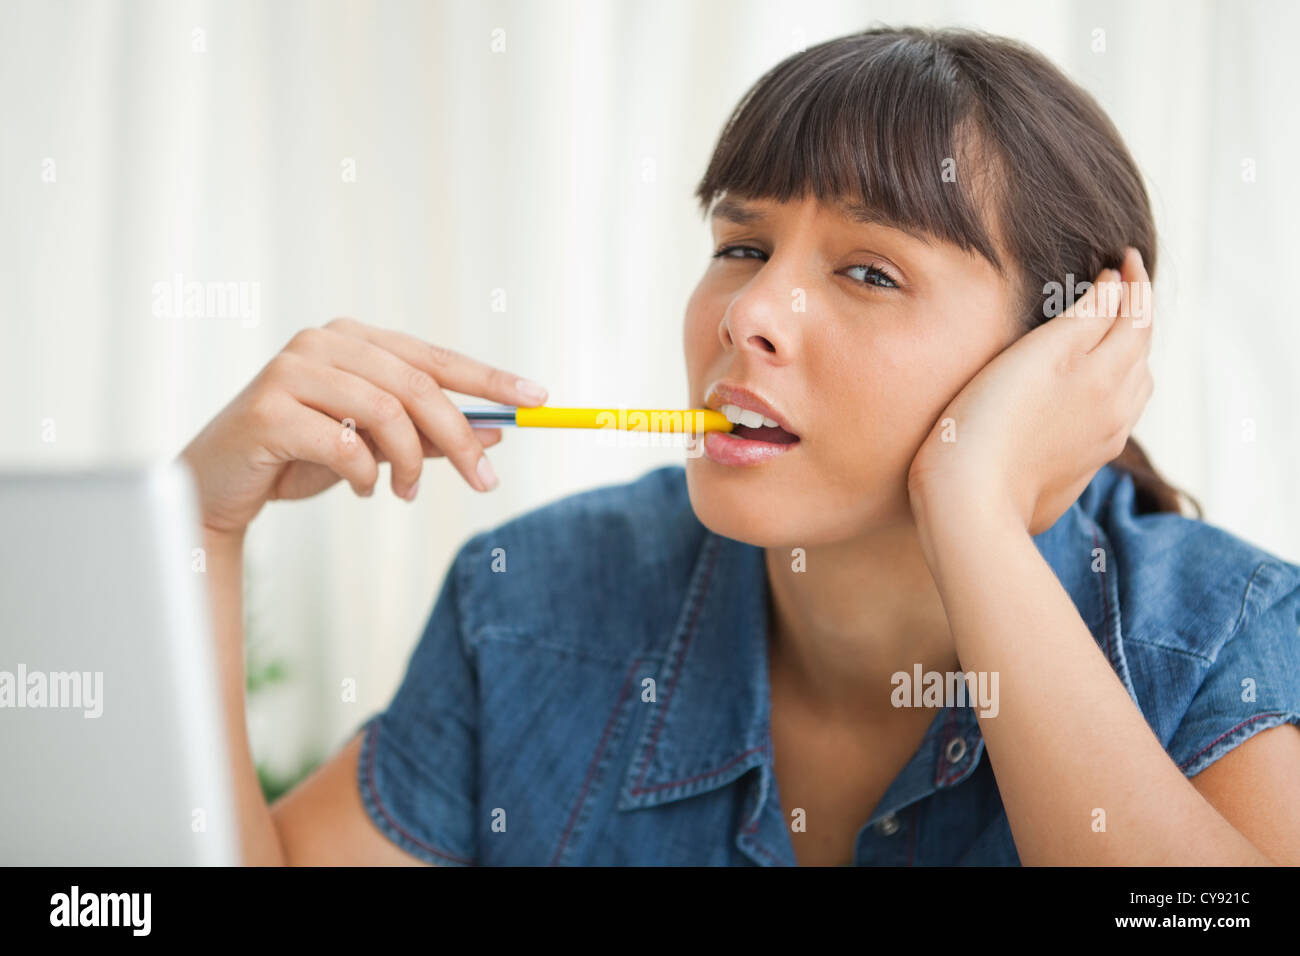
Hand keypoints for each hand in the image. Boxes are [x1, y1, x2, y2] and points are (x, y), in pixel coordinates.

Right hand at [180, 317, 548, 534]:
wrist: (221, 485)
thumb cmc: (300, 456)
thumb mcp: (375, 445)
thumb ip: (429, 435)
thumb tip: (497, 434)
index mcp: (354, 339)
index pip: (435, 356)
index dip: (490, 379)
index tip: (539, 401)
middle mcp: (323, 342)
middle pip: (417, 385)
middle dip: (461, 437)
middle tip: (486, 481)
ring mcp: (292, 370)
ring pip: (385, 412)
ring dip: (409, 463)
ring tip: (404, 492)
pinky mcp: (268, 409)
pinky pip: (344, 444)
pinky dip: (366, 474)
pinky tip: (365, 489)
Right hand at [907, 247, 1153, 534]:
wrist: (969, 501)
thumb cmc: (991, 422)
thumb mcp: (1039, 353)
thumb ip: (1085, 315)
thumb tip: (1117, 284)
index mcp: (1109, 375)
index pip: (1138, 315)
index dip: (1134, 281)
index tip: (1126, 256)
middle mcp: (1116, 410)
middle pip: (1140, 350)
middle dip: (1135, 313)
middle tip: (1120, 285)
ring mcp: (1100, 442)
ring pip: (1132, 386)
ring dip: (1128, 351)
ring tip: (1110, 331)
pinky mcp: (1078, 467)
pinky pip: (1113, 416)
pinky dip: (1112, 386)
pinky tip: (1087, 389)